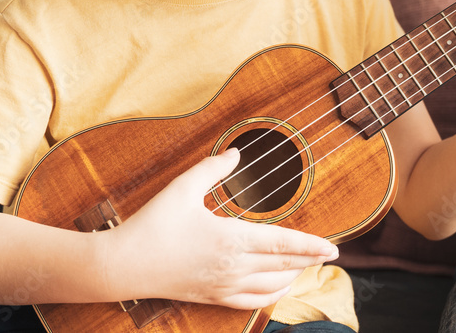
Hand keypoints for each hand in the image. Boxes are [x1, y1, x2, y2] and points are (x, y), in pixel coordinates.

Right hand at [102, 149, 338, 308]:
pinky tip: (279, 287)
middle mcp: (233, 267)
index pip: (283, 244)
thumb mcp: (182, 188)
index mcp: (231, 239)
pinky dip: (271, 295)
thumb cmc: (152, 225)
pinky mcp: (212, 297)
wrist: (122, 266)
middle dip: (309, 260)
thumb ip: (213, 168)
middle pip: (283, 265)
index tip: (333, 248)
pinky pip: (251, 303)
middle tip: (329, 254)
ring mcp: (223, 286)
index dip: (311, 246)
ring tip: (308, 266)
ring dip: (293, 276)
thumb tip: (237, 153)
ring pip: (271, 286)